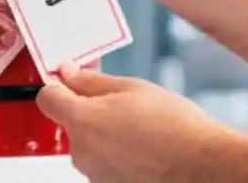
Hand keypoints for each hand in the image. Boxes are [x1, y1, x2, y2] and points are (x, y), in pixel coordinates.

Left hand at [36, 65, 229, 182]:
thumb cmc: (174, 126)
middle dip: (90, 112)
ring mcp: (93, 173)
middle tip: (123, 106)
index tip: (71, 83)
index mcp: (83, 120)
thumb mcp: (133, 88)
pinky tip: (142, 149)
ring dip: (105, 135)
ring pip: (89, 144)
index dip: (58, 87)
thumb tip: (68, 74)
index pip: (46, 98)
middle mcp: (81, 151)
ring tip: (139, 130)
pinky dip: (117, 155)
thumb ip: (92, 82)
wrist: (200, 165)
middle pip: (70, 123)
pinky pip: (103, 163)